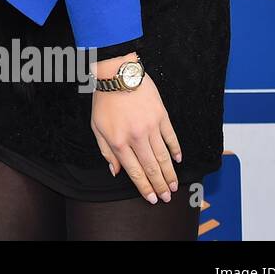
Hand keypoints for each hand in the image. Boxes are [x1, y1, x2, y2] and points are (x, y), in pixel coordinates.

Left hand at [91, 54, 181, 203]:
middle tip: (168, 197)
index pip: (134, 171)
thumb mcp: (97, 127)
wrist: (117, 74)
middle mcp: (136, 137)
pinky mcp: (161, 116)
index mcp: (119, 142)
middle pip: (151, 167)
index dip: (144, 187)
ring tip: (174, 185)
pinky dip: (176, 150)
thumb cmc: (104, 101)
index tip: (152, 198)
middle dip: (160, 185)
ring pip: (163, 156)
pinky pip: (171, 137)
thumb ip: (106, 151)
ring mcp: (151, 127)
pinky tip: (178, 160)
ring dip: (170, 173)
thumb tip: (116, 171)